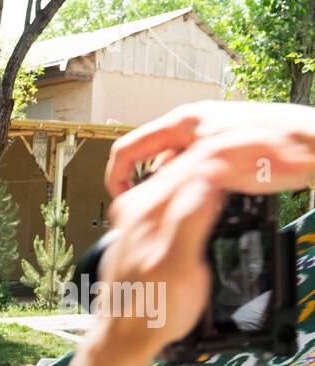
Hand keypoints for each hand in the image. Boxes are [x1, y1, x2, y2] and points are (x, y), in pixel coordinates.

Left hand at [88, 151, 223, 365]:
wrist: (124, 336)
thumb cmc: (149, 308)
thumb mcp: (180, 265)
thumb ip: (191, 218)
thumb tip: (208, 176)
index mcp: (145, 208)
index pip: (191, 163)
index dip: (222, 163)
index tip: (243, 169)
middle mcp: (134, 209)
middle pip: (182, 171)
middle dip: (211, 172)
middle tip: (238, 180)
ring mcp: (135, 220)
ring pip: (177, 187)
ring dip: (201, 189)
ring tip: (220, 199)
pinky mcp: (141, 233)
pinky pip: (171, 206)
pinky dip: (190, 207)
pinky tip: (199, 219)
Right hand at [106, 101, 314, 196]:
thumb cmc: (279, 144)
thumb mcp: (214, 162)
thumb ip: (174, 176)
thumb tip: (148, 195)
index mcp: (183, 122)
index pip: (128, 149)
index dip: (116, 178)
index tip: (120, 200)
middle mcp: (192, 126)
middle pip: (146, 161)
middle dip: (144, 188)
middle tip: (146, 212)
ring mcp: (206, 139)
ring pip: (169, 171)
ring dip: (168, 192)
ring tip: (175, 211)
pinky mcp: (221, 153)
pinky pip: (191, 175)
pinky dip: (189, 191)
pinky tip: (201, 204)